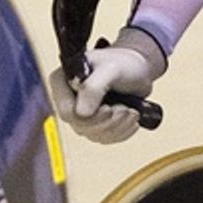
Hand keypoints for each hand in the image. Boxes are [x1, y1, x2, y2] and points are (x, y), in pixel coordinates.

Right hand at [47, 25, 166, 144]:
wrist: (139, 70)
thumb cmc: (124, 63)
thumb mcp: (111, 69)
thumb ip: (94, 87)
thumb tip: (81, 113)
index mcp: (63, 81)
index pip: (67, 111)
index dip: (88, 116)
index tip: (108, 108)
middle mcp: (68, 98)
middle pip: (80, 127)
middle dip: (107, 122)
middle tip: (124, 109)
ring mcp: (80, 112)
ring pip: (93, 135)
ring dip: (117, 126)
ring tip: (130, 110)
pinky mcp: (94, 123)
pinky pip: (104, 138)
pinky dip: (121, 132)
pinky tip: (130, 117)